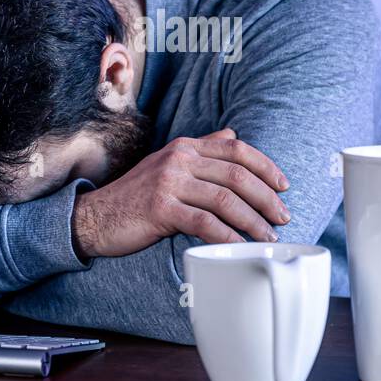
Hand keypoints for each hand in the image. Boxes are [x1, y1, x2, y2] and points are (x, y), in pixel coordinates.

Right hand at [71, 129, 290, 259]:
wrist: (96, 217)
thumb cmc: (137, 196)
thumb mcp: (169, 164)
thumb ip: (201, 149)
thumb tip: (232, 134)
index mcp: (184, 147)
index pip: (236, 149)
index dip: (265, 167)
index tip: (284, 186)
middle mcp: (179, 159)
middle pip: (237, 175)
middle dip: (266, 198)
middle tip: (282, 217)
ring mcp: (169, 182)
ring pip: (225, 200)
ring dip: (253, 221)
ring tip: (267, 237)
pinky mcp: (161, 208)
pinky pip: (205, 223)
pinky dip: (228, 236)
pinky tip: (240, 246)